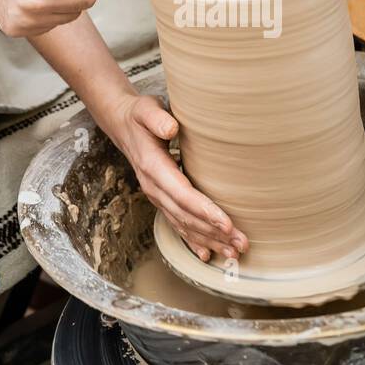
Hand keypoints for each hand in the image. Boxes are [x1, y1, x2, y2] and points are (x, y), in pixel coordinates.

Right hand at [107, 92, 248, 261]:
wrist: (123, 125)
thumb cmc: (140, 116)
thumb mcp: (146, 109)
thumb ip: (157, 118)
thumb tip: (171, 128)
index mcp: (153, 167)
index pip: (182, 194)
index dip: (204, 211)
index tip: (226, 223)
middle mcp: (154, 187)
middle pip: (187, 216)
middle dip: (214, 233)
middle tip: (241, 245)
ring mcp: (157, 196)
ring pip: (184, 225)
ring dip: (209, 241)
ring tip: (234, 253)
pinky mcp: (161, 200)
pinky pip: (177, 224)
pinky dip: (193, 241)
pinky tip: (207, 254)